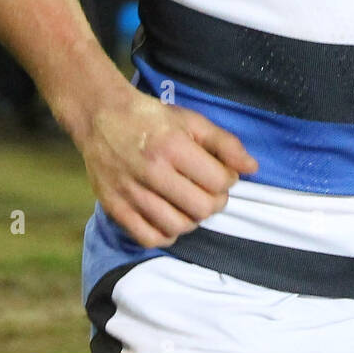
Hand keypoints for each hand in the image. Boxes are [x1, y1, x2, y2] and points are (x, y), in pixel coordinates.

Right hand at [76, 86, 258, 247]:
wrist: (101, 115)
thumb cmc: (151, 117)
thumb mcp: (191, 120)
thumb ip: (224, 143)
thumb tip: (252, 168)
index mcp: (172, 145)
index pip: (218, 181)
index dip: (229, 180)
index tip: (223, 174)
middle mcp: (151, 171)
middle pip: (201, 208)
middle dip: (215, 202)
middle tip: (210, 190)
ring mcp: (130, 192)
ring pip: (177, 227)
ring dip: (193, 219)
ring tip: (191, 203)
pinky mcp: (115, 206)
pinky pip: (149, 237)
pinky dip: (166, 234)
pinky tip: (170, 218)